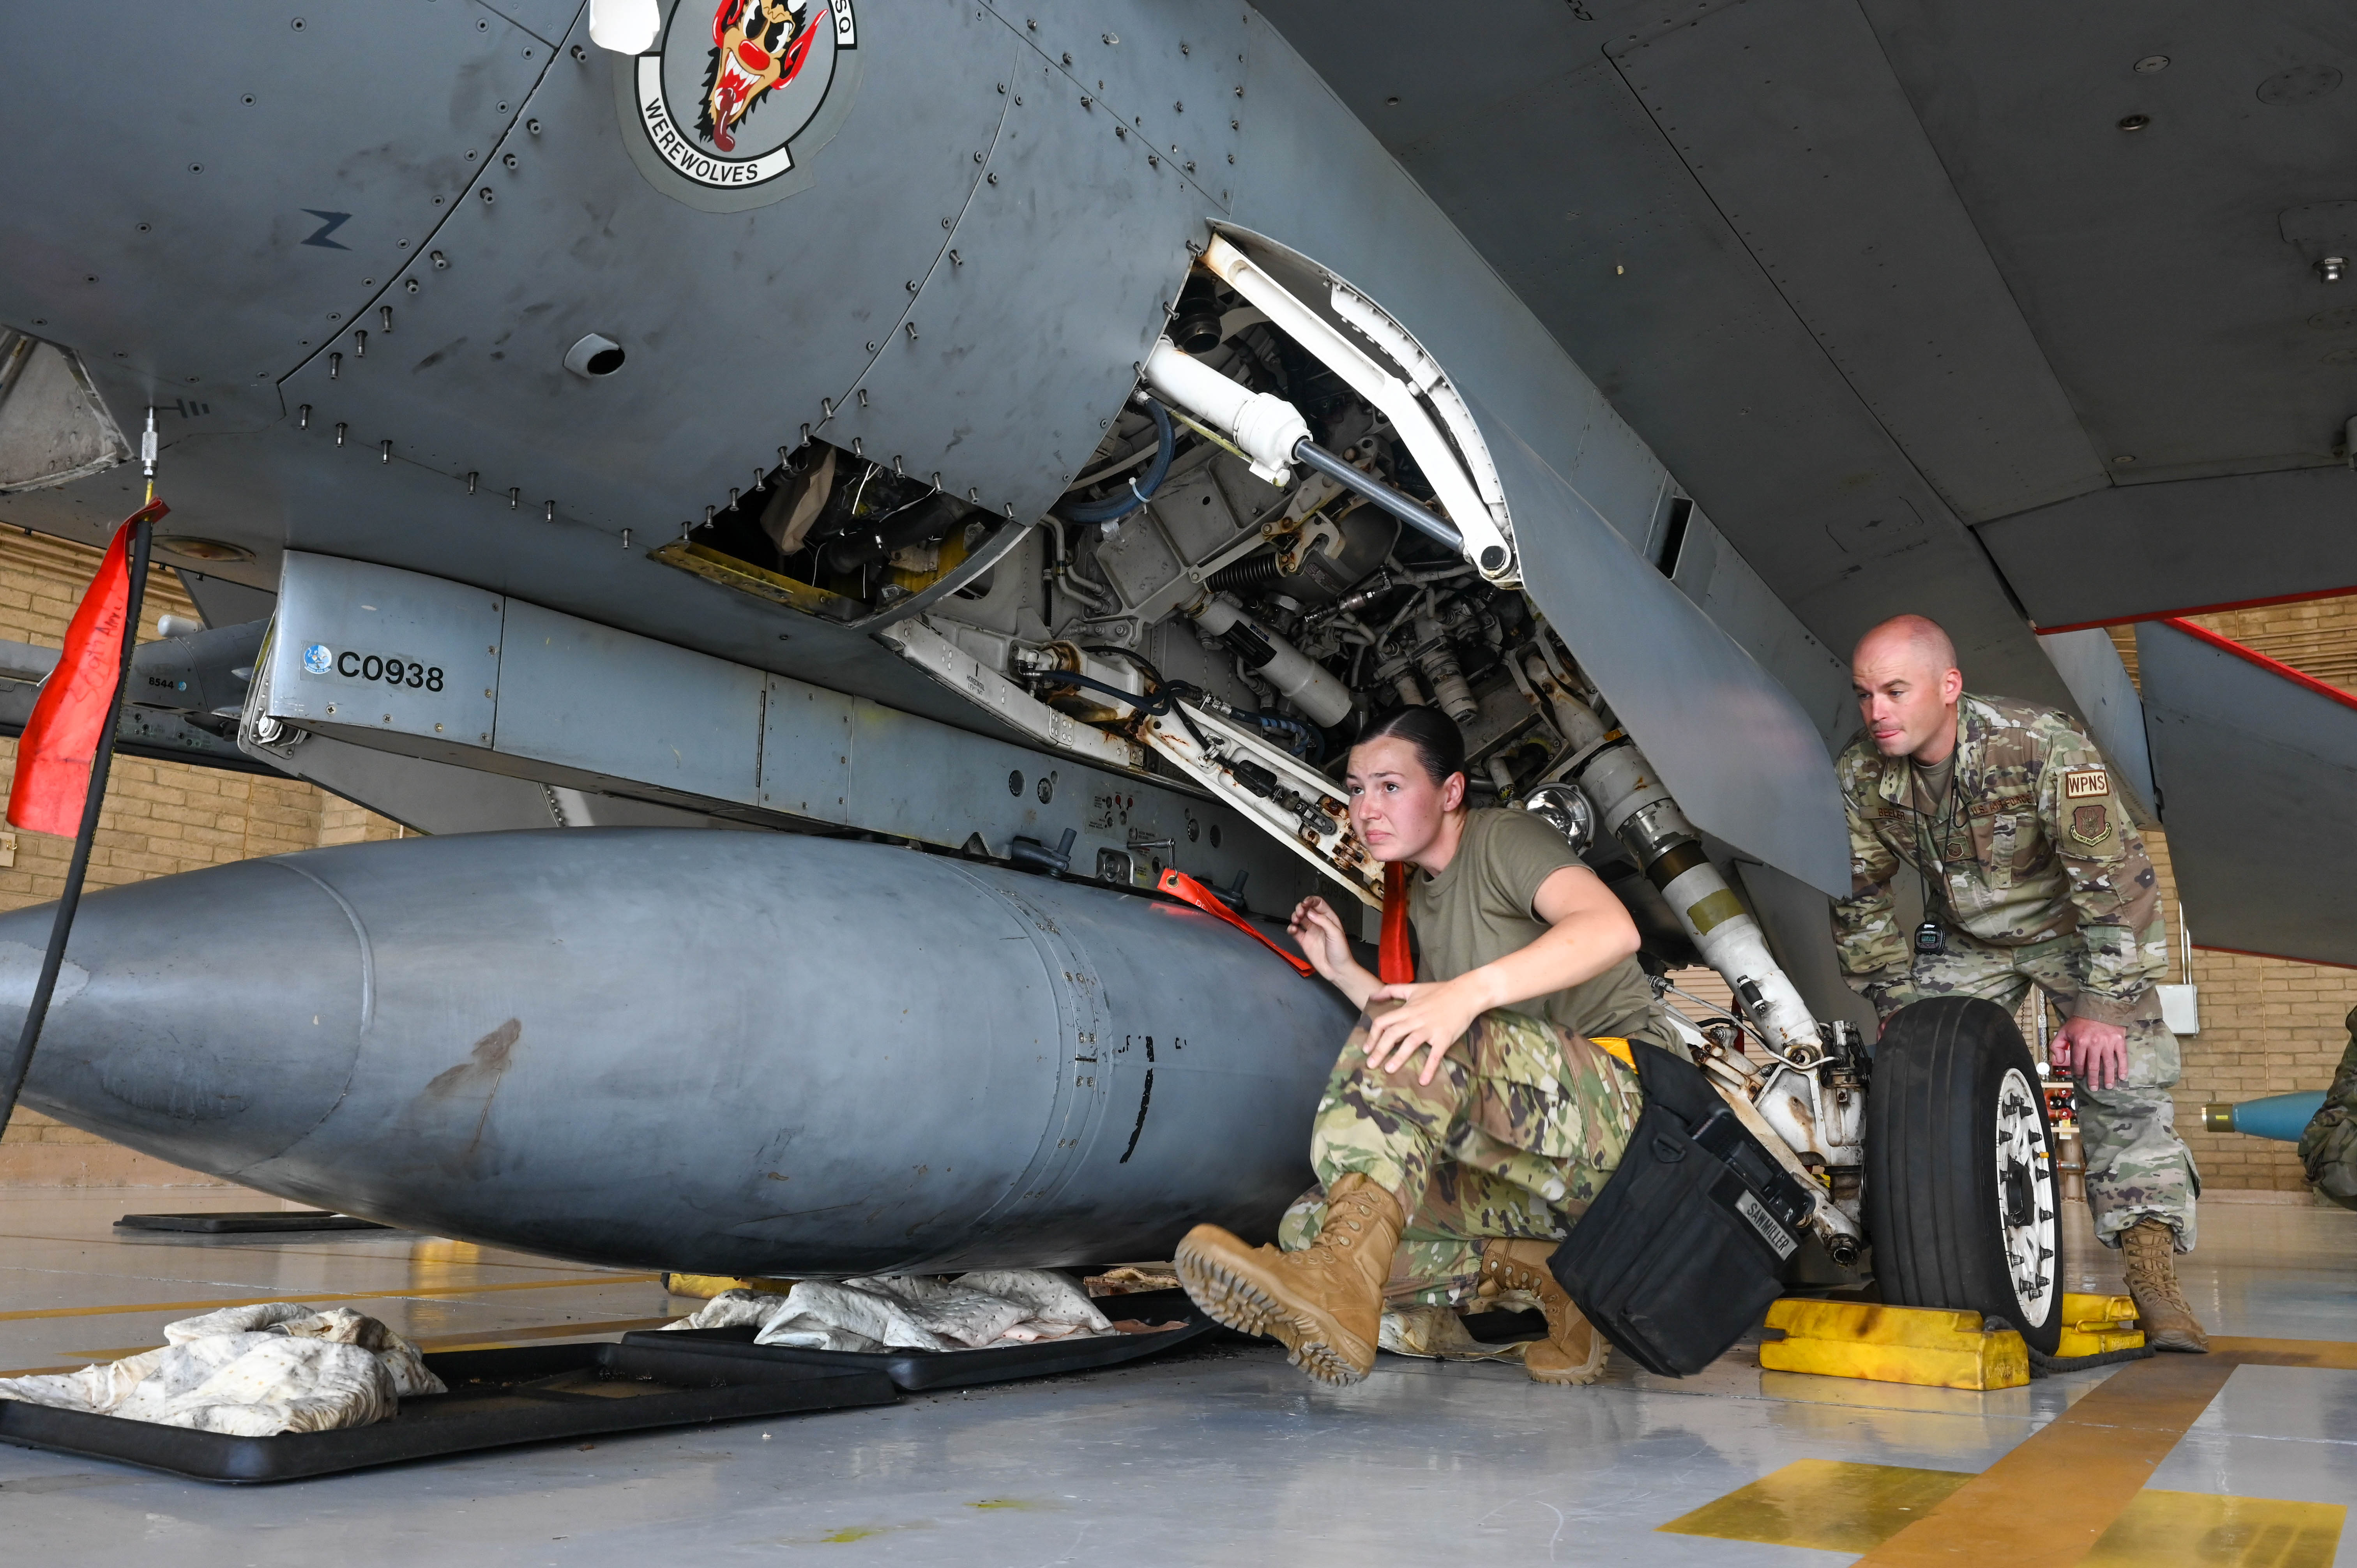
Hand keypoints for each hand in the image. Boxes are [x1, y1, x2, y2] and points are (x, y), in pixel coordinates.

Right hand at [1287, 896, 1356, 982]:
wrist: (1338, 970)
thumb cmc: (1341, 952)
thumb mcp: (1335, 933)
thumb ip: (1323, 921)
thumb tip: (1310, 913)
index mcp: (1329, 919)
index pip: (1318, 904)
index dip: (1310, 900)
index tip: (1305, 903)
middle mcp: (1319, 924)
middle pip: (1307, 909)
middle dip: (1301, 908)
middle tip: (1300, 913)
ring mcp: (1311, 932)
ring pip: (1300, 919)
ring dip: (1295, 916)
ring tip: (1296, 920)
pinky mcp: (1304, 942)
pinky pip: (1295, 932)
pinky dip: (1291, 929)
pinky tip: (1293, 929)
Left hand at [1361, 976, 1487, 1084]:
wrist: (1466, 993)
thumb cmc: (1439, 991)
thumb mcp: (1413, 988)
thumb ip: (1391, 991)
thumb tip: (1372, 995)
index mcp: (1407, 1009)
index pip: (1383, 1022)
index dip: (1372, 1036)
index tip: (1366, 1049)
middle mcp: (1415, 1019)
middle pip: (1392, 1034)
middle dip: (1379, 1050)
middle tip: (1370, 1065)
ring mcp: (1430, 1028)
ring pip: (1410, 1043)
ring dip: (1398, 1058)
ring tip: (1388, 1070)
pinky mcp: (1444, 1037)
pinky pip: (1435, 1054)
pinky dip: (1429, 1068)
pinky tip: (1423, 1081)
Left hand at [2052, 1016, 2127, 1091]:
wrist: (2099, 1007)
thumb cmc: (2081, 1021)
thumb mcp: (2064, 1030)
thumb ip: (2058, 1045)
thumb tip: (2059, 1060)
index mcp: (2080, 1041)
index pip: (2078, 1062)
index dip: (2078, 1072)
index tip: (2080, 1077)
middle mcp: (2094, 1044)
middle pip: (2094, 1067)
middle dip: (2093, 1080)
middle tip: (2093, 1088)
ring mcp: (2108, 1043)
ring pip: (2108, 1065)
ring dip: (2108, 1077)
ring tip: (2108, 1086)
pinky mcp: (2119, 1041)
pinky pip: (2122, 1057)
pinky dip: (2123, 1068)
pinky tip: (2122, 1077)